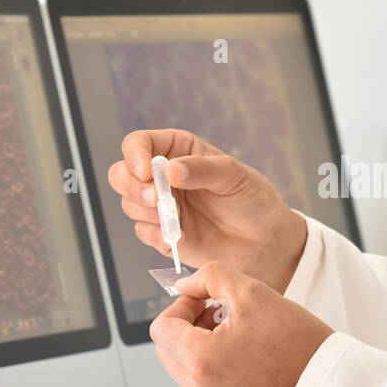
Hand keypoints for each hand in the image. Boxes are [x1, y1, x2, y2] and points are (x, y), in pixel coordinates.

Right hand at [107, 129, 307, 292]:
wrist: (265, 243)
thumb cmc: (253, 201)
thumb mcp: (234, 176)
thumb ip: (202, 169)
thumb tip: (170, 170)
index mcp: (179, 151)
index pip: (140, 143)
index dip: (135, 155)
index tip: (146, 172)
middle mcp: (164, 176)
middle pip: (122, 174)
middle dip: (132, 187)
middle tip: (156, 200)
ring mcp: (162, 205)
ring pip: (129, 204)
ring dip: (145, 212)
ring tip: (176, 220)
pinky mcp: (163, 233)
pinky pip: (142, 231)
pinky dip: (155, 235)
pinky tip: (178, 238)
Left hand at [150, 261, 334, 386]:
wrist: (329, 386)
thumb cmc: (298, 342)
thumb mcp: (253, 292)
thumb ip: (210, 277)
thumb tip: (185, 285)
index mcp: (199, 361)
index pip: (161, 328)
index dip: (181, 306)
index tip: (205, 300)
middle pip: (168, 350)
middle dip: (189, 327)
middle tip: (222, 314)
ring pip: (185, 370)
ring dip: (202, 348)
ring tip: (239, 336)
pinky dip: (216, 371)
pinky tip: (246, 359)